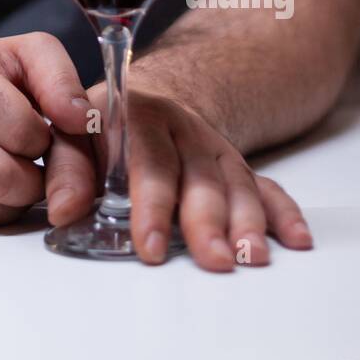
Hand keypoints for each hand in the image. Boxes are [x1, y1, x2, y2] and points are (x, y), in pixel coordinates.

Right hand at [0, 32, 88, 225]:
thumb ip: (61, 79)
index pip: (22, 130)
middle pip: (3, 178)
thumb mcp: (25, 57)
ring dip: (11, 199)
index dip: (42, 137)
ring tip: (5, 167)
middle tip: (27, 158)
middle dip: (32, 177)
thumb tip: (83, 121)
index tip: (37, 128)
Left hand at [45, 82, 314, 269]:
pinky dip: (283, 213)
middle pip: (198, 175)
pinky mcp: (235, 167)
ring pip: (235, 182)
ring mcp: (212, 148)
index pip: (146, 158)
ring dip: (246, 221)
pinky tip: (295, 239)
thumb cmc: (98, 129)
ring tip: (249, 258)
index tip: (148, 244)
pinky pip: (266, 187)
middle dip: (205, 220)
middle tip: (211, 259)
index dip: (150, 201)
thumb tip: (63, 210)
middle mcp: (181, 129)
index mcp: (136, 115)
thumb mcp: (71, 136)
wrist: (141, 101)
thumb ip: (66, 170)